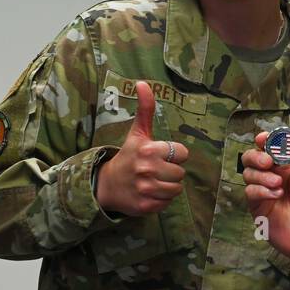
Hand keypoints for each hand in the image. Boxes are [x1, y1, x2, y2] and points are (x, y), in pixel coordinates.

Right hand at [94, 80, 189, 215]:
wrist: (107, 184)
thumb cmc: (129, 155)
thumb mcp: (138, 132)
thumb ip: (145, 109)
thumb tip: (142, 82)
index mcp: (149, 149)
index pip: (182, 153)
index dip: (174, 155)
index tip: (161, 155)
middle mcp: (147, 169)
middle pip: (181, 173)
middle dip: (171, 172)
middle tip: (156, 170)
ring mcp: (146, 189)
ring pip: (176, 189)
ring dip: (168, 186)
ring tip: (153, 181)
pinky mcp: (145, 206)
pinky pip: (167, 203)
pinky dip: (161, 199)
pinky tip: (149, 192)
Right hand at [241, 128, 289, 264]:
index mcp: (287, 165)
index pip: (270, 146)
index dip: (265, 140)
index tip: (264, 139)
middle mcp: (273, 175)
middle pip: (252, 157)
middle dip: (257, 156)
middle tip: (269, 163)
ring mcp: (263, 191)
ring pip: (248, 173)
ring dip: (261, 176)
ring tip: (278, 185)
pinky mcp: (257, 206)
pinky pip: (249, 192)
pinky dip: (260, 191)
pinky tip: (275, 196)